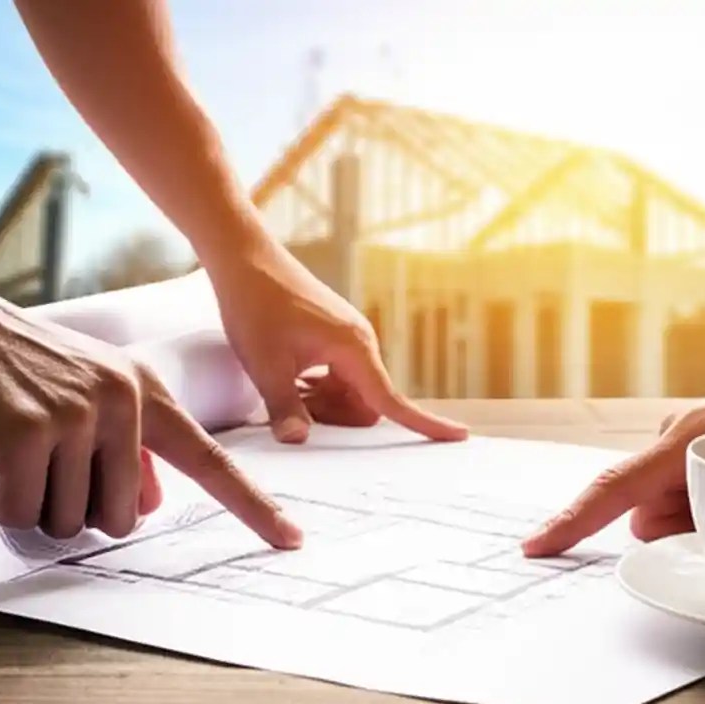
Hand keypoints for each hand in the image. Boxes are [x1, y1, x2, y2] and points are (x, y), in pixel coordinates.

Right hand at [0, 277, 300, 547]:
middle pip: (119, 519)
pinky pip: (22, 513)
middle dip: (73, 510)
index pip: (210, 461)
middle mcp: (124, 401)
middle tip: (41, 467)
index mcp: (145, 392)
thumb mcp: (86, 391)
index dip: (252, 505)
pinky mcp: (28, 432)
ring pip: (67, 522)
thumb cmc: (9, 364)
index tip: (292, 538)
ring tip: (10, 449)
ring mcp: (79, 415)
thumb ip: (125, 446)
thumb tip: (146, 507)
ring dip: (31, 503)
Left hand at [208, 239, 467, 443]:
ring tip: (281, 382)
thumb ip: (284, 408)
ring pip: (348, 392)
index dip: (425, 423)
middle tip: (290, 399)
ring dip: (320, 401)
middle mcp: (359, 343)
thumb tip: (299, 442)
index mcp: (353, 349)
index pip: (392, 400)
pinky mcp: (333, 336)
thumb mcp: (264, 365)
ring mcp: (347, 339)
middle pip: (366, 404)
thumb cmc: (255, 306)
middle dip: (335, 415)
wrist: (245, 259)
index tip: (459, 438)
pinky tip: (283, 374)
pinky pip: (336, 376)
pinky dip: (314, 386)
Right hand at [521, 351, 704, 555]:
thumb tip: (647, 526)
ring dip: (703, 521)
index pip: (615, 488)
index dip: (572, 521)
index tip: (534, 548)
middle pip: (647, 508)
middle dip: (680, 528)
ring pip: (672, 510)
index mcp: (687, 438)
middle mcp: (679, 438)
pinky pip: (691, 500)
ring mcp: (692, 445)